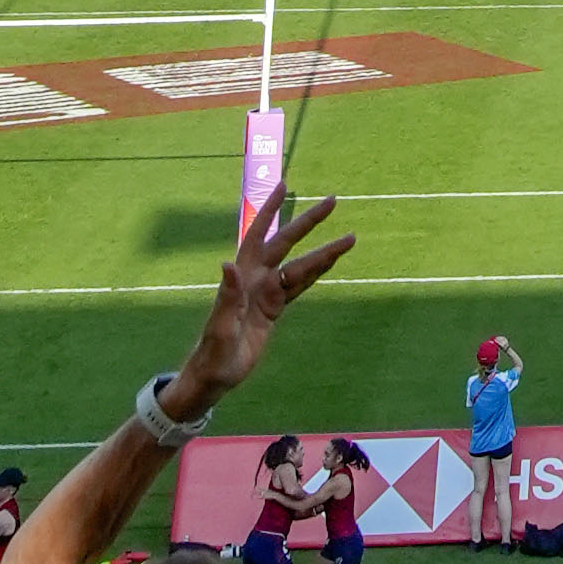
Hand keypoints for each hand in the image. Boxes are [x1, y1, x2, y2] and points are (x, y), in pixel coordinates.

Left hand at [170, 181, 355, 415]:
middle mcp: (256, 279)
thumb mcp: (220, 329)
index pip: (258, 236)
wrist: (214, 377)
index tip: (284, 186)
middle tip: (333, 201)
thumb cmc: (213, 356)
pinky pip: (299, 286)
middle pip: (286, 244)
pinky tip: (330, 263)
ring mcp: (266, 294)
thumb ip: (227, 298)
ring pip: (300, 266)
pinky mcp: (273, 310)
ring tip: (349, 238)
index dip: (270, 210)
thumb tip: (227, 263)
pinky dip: (316, 273)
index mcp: (243, 279)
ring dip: (323, 252)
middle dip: (309, 222)